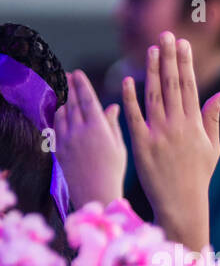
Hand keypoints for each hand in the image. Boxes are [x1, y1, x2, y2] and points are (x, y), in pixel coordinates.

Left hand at [53, 70, 125, 207]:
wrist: (95, 192)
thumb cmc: (113, 171)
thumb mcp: (119, 147)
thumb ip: (113, 124)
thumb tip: (111, 106)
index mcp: (99, 129)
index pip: (88, 99)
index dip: (82, 84)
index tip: (78, 73)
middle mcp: (80, 130)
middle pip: (73, 102)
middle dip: (70, 86)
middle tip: (67, 75)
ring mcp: (67, 138)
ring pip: (62, 111)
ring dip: (62, 99)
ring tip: (63, 90)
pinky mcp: (59, 147)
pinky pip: (55, 125)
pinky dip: (57, 114)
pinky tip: (59, 109)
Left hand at [122, 31, 219, 249]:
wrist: (181, 202)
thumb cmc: (198, 176)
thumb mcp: (212, 148)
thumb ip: (212, 119)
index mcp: (195, 126)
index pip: (189, 87)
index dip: (185, 63)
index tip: (182, 44)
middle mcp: (177, 126)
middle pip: (172, 84)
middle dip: (169, 57)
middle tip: (166, 35)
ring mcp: (158, 134)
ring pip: (153, 94)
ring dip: (151, 69)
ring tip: (151, 49)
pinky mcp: (141, 143)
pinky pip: (135, 115)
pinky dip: (131, 97)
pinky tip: (129, 79)